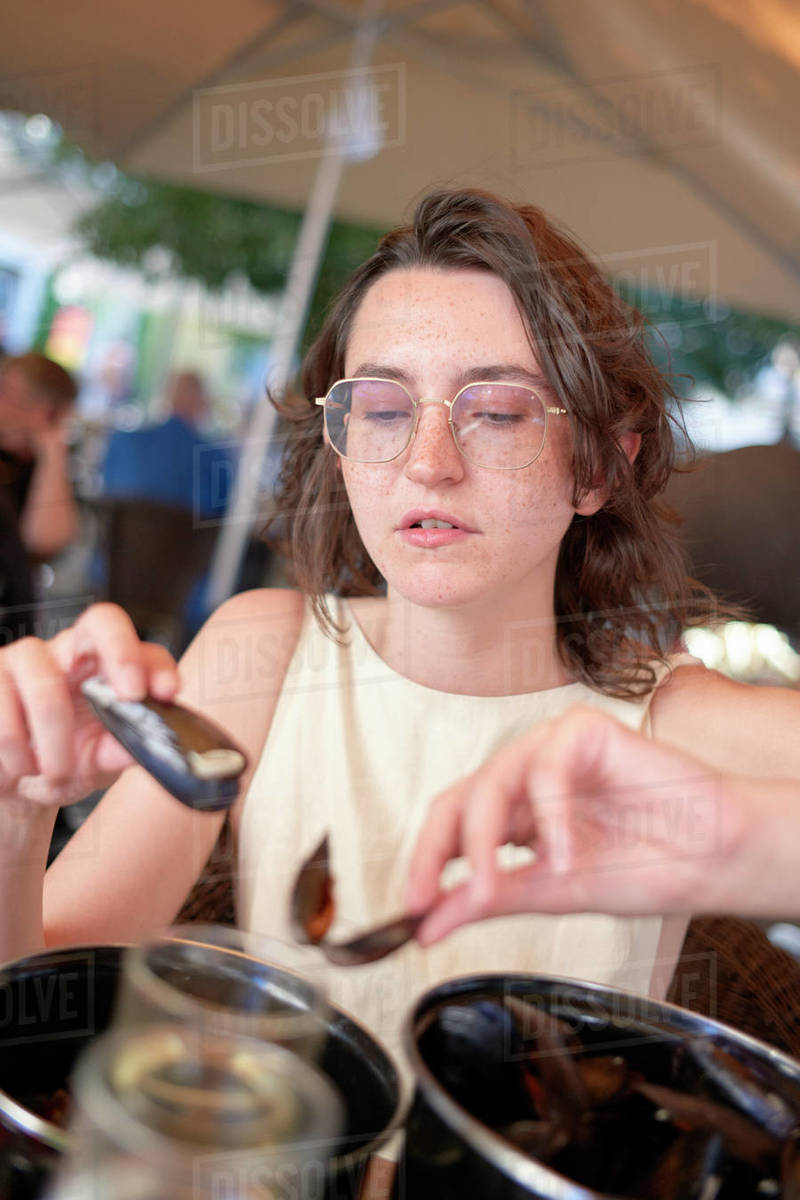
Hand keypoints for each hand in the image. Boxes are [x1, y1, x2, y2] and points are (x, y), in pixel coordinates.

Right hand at [0, 604, 178, 806]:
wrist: (16, 781)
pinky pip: (4, 706)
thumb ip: (118, 752)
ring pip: (47, 685)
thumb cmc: (63, 763)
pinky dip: (16, 750)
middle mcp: (71, 652)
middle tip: (129, 697)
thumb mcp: (97, 763)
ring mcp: (26, 659)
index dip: (157, 666)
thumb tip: (141, 747)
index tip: (166, 694)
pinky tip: (21, 767)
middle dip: (122, 654)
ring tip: (56, 773)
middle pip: (102, 621)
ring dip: (54, 741)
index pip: (144, 650)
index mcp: (108, 671)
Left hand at [405, 706, 744, 943]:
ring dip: (487, 841)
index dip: (426, 863)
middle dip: (440, 852)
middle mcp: (527, 776)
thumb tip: (428, 923)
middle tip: (434, 898)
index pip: (451, 825)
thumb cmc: (645, 867)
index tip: (410, 909)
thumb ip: (491, 899)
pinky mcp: (583, 730)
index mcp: (517, 812)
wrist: (712, 858)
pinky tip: (568, 856)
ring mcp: (553, 748)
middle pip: (460, 799)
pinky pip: (545, 767)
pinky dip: (550, 817)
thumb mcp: (552, 894)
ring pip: (492, 781)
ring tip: (497, 888)